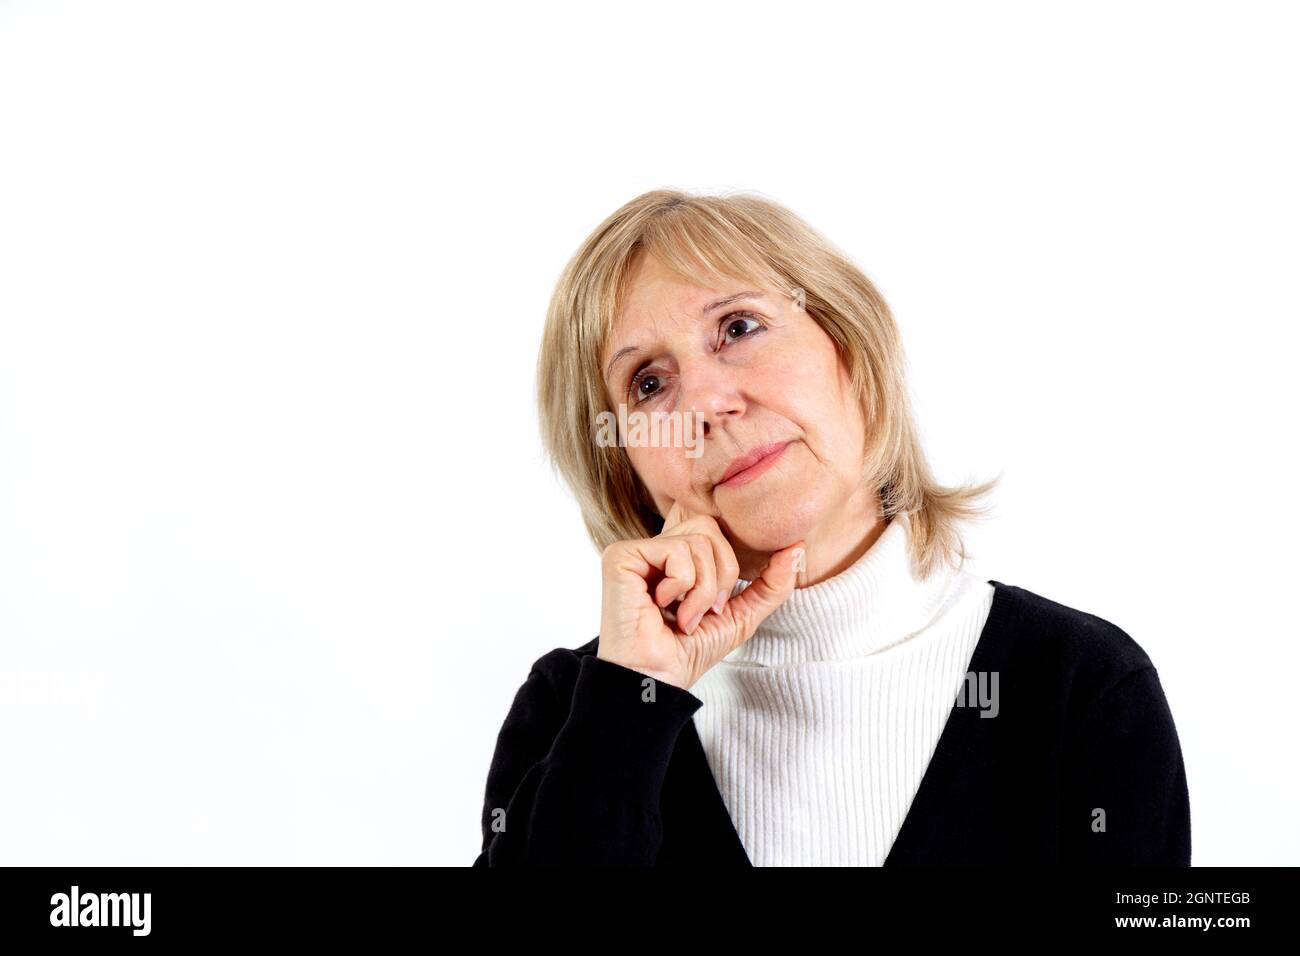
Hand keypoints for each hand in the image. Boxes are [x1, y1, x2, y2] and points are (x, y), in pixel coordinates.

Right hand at [597, 500, 805, 690]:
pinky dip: (681, 586)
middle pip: (711, 528)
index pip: (717, 530)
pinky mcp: (621, 556)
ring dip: (702, 589)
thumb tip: (798, 548)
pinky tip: (661, 607)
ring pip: (698, 540)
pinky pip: (675, 550)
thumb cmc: (689, 651)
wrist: (657, 680)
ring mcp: (637, 550)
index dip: (729, 565)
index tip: (717, 605)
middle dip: (720, 576)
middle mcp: (655, 548)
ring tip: (684, 616)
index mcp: (678, 556)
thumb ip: (772, 583)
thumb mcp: (742, 614)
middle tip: (704, 610)